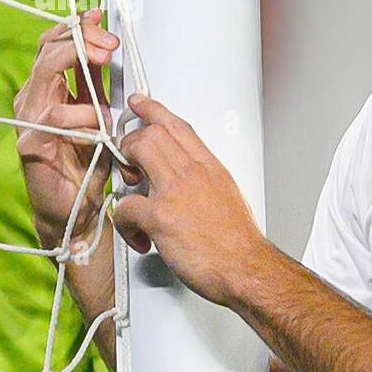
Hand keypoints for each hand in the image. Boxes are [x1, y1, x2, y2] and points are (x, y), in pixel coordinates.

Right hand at [14, 9, 116, 251]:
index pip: (54, 43)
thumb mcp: (99, 112)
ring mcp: (28, 121)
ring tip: (108, 111)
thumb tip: (104, 40)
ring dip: (86, 88)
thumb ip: (96, 82)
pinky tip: (98, 131)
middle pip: (48, 52)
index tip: (100, 18)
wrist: (79, 209)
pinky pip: (53, 119)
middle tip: (110, 47)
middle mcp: (34, 99)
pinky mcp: (30, 144)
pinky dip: (81, 120)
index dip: (76, 26)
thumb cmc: (88, 162)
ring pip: (47, 80)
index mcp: (49, 88)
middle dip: (81, 42)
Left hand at [111, 94, 270, 306]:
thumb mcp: (229, 198)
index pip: (178, 125)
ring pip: (136, 151)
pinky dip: (125, 224)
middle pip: (152, 132)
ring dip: (125, 170)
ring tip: (132, 192)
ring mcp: (176, 192)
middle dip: (131, 141)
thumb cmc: (239, 243)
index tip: (140, 103)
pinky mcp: (161, 217)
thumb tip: (190, 184)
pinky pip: (125, 206)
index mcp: (211, 168)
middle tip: (128, 158)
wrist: (246, 268)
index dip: (154, 110)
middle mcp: (194, 173)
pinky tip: (139, 237)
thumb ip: (206, 183)